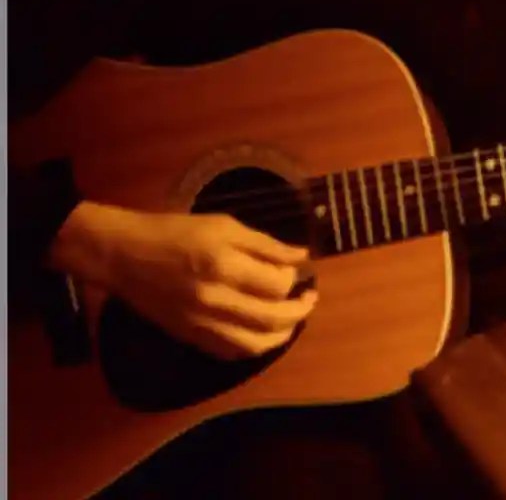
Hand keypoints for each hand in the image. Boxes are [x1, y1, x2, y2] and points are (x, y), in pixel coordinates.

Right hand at [51, 201, 316, 359]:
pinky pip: (231, 353)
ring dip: (282, 335)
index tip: (298, 269)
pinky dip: (254, 346)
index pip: (277, 285)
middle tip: (310, 299)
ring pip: (255, 345)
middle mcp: (214, 300)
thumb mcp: (223, 225)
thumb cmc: (174, 232)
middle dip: (300, 311)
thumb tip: (302, 257)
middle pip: (273, 319)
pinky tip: (263, 332)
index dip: (295, 278)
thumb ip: (265, 244)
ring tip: (293, 320)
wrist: (123, 255)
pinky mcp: (190, 337)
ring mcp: (201, 324)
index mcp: (223, 266)